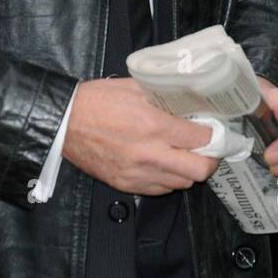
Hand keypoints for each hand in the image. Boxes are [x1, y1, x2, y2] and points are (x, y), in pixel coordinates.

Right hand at [62, 77, 220, 195]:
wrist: (64, 121)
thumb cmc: (97, 100)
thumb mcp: (136, 87)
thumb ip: (166, 96)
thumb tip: (192, 102)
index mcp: (153, 125)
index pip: (201, 139)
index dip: (213, 134)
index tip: (213, 130)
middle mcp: (149, 153)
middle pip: (199, 170)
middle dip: (210, 159)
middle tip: (208, 149)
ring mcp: (138, 172)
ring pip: (182, 183)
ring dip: (188, 170)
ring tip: (184, 155)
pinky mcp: (126, 184)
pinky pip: (160, 190)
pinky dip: (168, 179)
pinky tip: (163, 164)